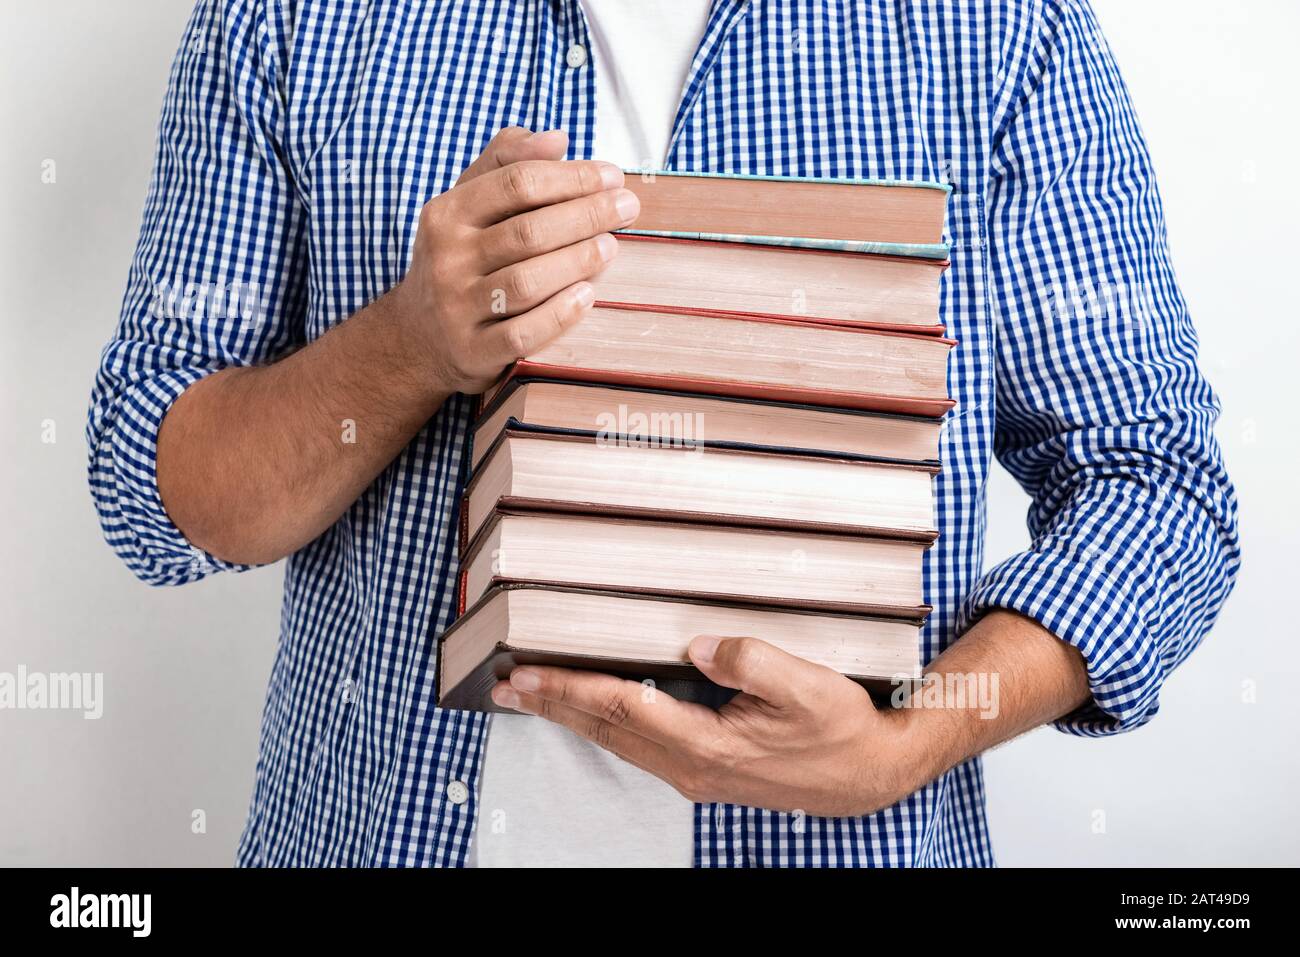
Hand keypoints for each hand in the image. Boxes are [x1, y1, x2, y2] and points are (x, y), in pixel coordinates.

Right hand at [390, 126, 639, 394]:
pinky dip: (559, 314)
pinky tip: (588, 296)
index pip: (517, 184)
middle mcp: (447, 259)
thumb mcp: (467, 204)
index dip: (572, 177)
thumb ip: (505, 163)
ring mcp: (457, 308)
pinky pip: (522, 334)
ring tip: (611, 247)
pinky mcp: (473, 351)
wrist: (419, 336)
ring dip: (577, 262)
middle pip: (528, 232)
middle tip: (627, 207)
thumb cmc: (460, 258)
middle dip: (586, 215)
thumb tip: (557, 138)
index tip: (612, 176)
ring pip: (526, 282)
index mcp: (447, 213)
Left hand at [490, 635, 933, 816]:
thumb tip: (696, 644)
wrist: (870, 774)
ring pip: (619, 742)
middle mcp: (692, 767)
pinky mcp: (707, 772)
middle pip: (607, 730)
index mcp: (708, 745)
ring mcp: (697, 775)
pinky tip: (598, 713)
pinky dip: (607, 725)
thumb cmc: (842, 728)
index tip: (526, 675)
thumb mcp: (804, 684)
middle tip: (507, 687)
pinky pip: (640, 747)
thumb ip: (747, 659)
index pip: (621, 708)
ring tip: (537, 697)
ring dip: (574, 717)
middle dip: (553, 706)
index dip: (569, 688)